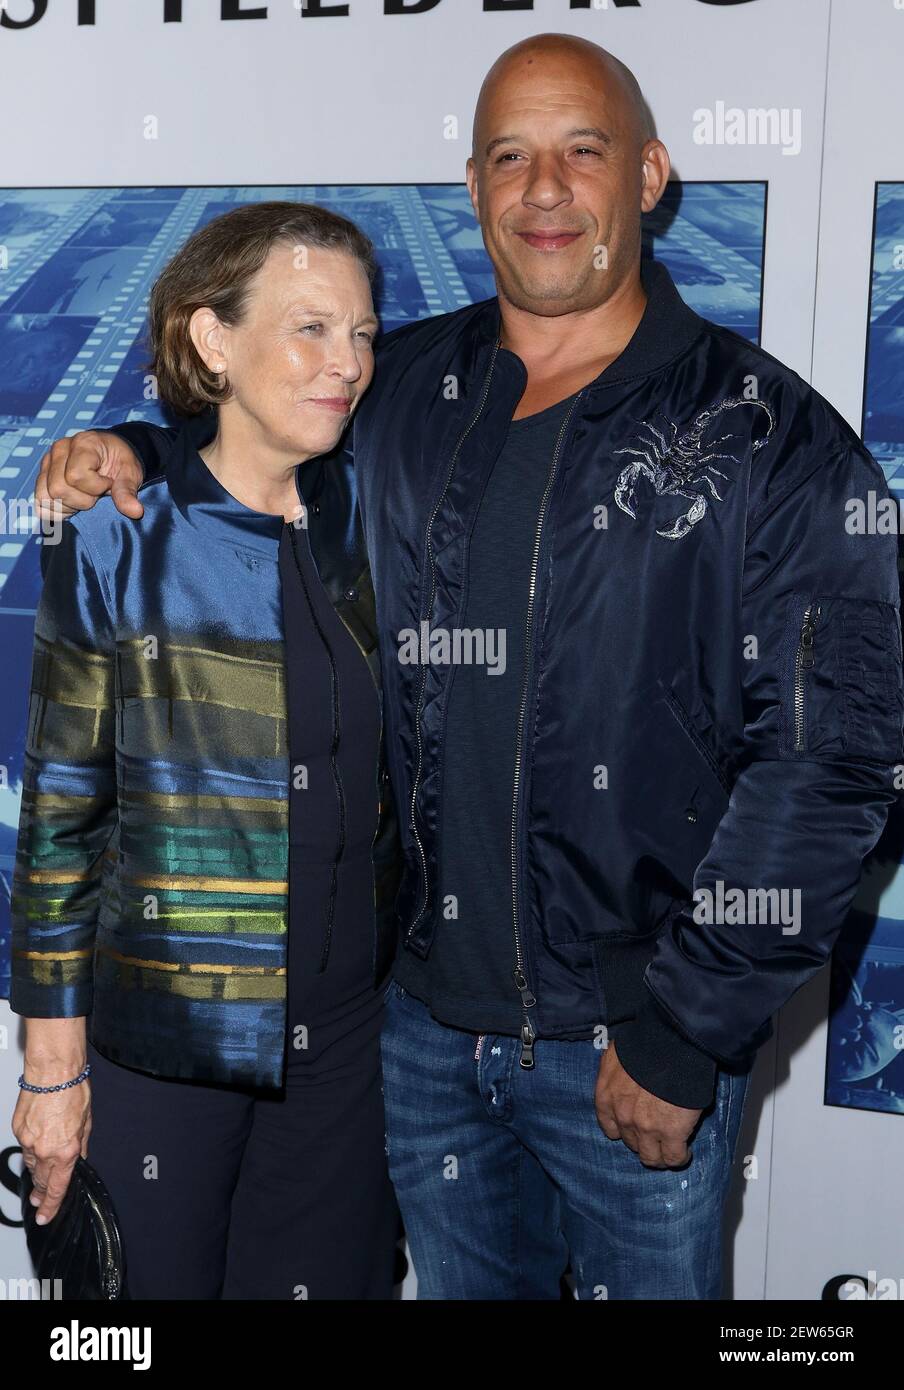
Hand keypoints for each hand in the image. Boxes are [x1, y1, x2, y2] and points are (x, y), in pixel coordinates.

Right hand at [13, 1074, 91, 1224]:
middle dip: (42, 1194)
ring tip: (38, 1183)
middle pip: (41, 1181)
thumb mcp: (87, 1122)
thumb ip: (81, 1145)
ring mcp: (28, 1141)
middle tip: (39, 1203)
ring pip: (32, 1166)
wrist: (53, 1072)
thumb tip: (79, 1157)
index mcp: (66, 1151)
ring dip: (36, 1174)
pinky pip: (25, 1148)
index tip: (46, 1216)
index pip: (58, 1187)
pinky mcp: (18, 1130)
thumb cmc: (73, 1091)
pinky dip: (31, 1153)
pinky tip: (35, 1153)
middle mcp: (46, 1150)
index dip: (52, 1206)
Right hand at [35, 430, 144, 521]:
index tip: (108, 482)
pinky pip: (40, 503)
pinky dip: (56, 509)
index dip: (95, 487)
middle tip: (97, 493)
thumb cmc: (121, 462)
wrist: (113, 455)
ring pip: (45, 497)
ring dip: (68, 505)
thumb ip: (127, 492)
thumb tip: (135, 511)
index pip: (75, 476)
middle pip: (58, 488)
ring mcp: (48, 463)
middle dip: (82, 499)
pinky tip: (72, 503)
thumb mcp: (130, 474)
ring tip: (84, 497)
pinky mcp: (42, 477)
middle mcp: (60, 449)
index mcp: (83, 444)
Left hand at [594, 1038, 701, 1168]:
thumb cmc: (646, 1043)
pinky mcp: (671, 1133)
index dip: (624, 1129)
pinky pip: (673, 1157)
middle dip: (643, 1141)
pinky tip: (684, 1151)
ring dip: (660, 1155)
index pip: (610, 1128)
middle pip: (631, 1143)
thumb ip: (613, 1073)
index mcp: (606, 1097)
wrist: (673, 1043)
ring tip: (670, 1149)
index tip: (635, 1127)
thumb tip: (620, 1076)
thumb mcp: (616, 1055)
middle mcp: (622, 1116)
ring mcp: (646, 1128)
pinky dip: (679, 1157)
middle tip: (657, 1135)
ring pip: (650, 1158)